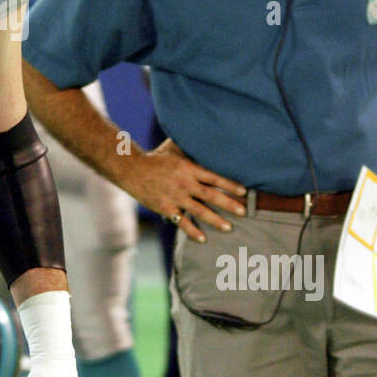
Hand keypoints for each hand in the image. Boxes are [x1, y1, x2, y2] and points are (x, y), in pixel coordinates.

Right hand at [119, 139, 245, 242]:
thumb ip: (189, 148)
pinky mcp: (165, 208)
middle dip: (229, 204)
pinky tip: (203, 239)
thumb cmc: (155, 159)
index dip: (230, 184)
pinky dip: (192, 231)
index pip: (214, 177)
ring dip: (216, 220)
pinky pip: (181, 222)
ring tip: (229, 228)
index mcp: (188, 168)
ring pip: (199, 211)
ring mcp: (175, 197)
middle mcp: (184, 183)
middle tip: (244, 212)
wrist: (132, 170)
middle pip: (211, 195)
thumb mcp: (173, 149)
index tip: (244, 192)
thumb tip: (204, 137)